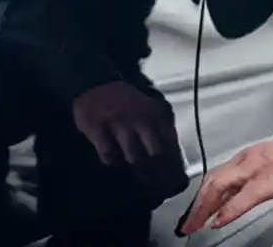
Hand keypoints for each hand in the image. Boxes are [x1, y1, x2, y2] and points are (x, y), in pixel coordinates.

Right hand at [72, 81, 189, 203]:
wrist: (97, 83)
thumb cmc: (128, 103)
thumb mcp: (151, 109)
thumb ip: (163, 131)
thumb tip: (175, 164)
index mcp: (157, 114)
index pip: (171, 146)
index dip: (174, 167)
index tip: (175, 183)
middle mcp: (141, 119)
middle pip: (156, 155)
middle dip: (158, 173)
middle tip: (156, 187)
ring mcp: (119, 123)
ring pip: (134, 157)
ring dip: (137, 171)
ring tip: (139, 180)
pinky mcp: (98, 128)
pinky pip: (108, 154)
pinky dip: (113, 162)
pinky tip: (115, 163)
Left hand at [176, 113, 272, 235]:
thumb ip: (259, 177)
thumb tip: (246, 192)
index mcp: (251, 156)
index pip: (217, 176)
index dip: (202, 195)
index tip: (195, 210)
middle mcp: (249, 159)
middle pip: (211, 182)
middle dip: (196, 205)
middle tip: (186, 222)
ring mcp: (257, 169)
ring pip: (219, 187)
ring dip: (203, 208)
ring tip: (193, 224)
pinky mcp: (269, 180)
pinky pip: (243, 198)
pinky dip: (228, 210)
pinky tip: (219, 220)